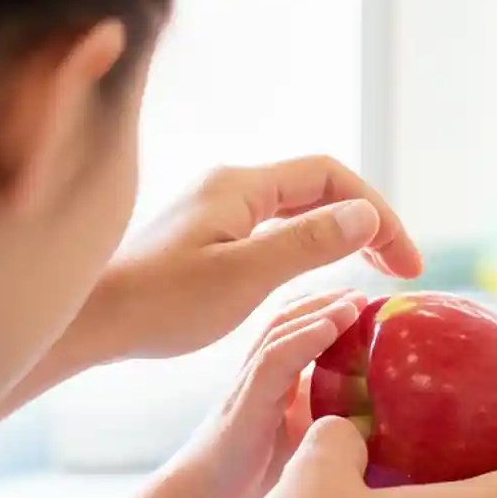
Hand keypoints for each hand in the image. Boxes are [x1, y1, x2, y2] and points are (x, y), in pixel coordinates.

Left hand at [74, 156, 422, 361]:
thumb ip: (309, 243)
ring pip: (295, 211)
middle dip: (366, 223)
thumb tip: (367, 215)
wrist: (91, 321)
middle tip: (401, 271)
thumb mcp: (245, 277)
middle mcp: (229, 188)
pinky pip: (271, 231)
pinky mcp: (203, 238)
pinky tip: (316, 279)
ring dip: (339, 236)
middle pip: (317, 189)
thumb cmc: (160, 304)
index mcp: (240, 186)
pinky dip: (306, 248)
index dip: (378, 213)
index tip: (405, 263)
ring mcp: (214, 211)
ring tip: (372, 274)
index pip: (331, 176)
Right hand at [176, 289, 366, 497]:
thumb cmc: (248, 473)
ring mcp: (248, 385)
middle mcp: (255, 374)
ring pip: (280, 333)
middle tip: (363, 293)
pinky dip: (303, 340)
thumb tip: (372, 415)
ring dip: (319, 312)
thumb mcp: (297, 438)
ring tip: (353, 302)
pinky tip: (329, 326)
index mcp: (268, 379)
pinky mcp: (246, 404)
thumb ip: (324, 420)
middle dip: (324, 301)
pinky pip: (274, 362)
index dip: (323, 309)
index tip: (361, 301)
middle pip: (286, 320)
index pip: (293, 330)